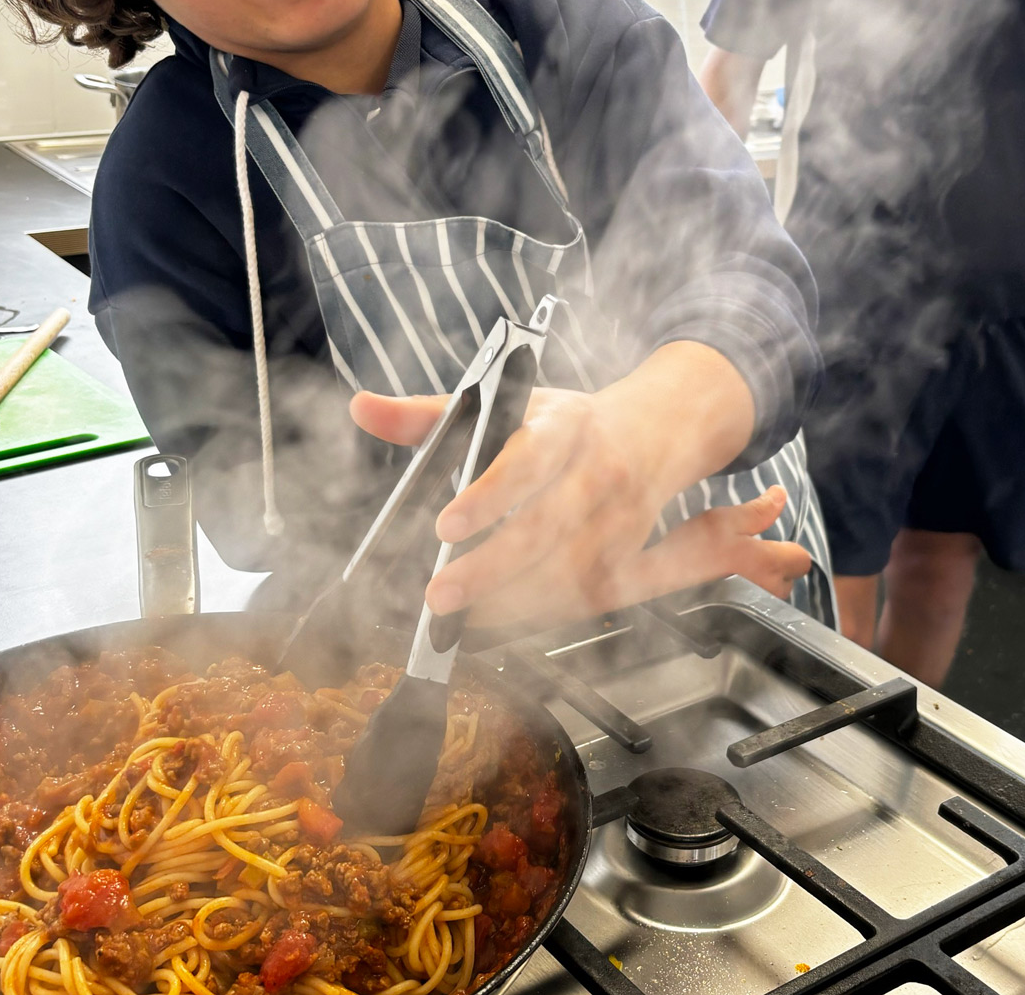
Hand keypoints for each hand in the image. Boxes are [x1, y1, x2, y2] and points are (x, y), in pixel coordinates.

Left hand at [350, 344, 810, 626]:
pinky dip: (543, 615)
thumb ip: (430, 414)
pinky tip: (501, 622)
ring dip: (515, 602)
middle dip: (491, 568)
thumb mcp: (508, 403)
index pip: (529, 459)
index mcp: (567, 424)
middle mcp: (601, 470)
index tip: (446, 526)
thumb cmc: (572, 422)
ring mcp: (624, 518)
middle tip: (438, 596)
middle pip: (548, 527)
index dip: (489, 495)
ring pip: (571, 573)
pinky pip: (590, 599)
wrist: (662, 430)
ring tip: (460, 616)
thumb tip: (362, 408)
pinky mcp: (634, 558)